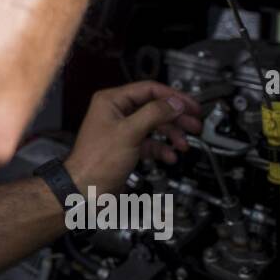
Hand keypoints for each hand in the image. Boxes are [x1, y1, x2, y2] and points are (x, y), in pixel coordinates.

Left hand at [64, 81, 201, 193]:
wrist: (86, 189)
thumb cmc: (96, 161)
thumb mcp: (129, 132)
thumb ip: (154, 114)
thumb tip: (174, 103)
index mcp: (112, 101)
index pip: (148, 90)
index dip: (172, 97)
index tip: (190, 105)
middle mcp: (116, 113)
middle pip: (154, 108)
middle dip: (176, 117)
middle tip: (194, 123)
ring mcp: (122, 130)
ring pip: (154, 126)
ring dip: (171, 134)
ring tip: (184, 143)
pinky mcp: (126, 147)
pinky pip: (150, 143)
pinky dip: (161, 149)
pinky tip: (170, 156)